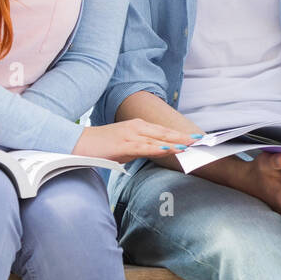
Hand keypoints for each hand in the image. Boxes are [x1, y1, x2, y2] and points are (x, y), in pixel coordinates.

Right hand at [73, 119, 198, 163]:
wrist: (78, 144)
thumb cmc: (102, 146)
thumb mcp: (126, 146)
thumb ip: (143, 147)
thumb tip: (159, 152)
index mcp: (138, 126)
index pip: (164, 130)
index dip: (181, 134)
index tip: (196, 137)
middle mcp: (137, 127)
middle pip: (165, 132)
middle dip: (184, 136)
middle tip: (202, 140)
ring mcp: (130, 135)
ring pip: (158, 139)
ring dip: (176, 142)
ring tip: (191, 145)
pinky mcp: (123, 145)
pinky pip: (144, 147)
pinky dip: (159, 148)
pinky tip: (170, 149)